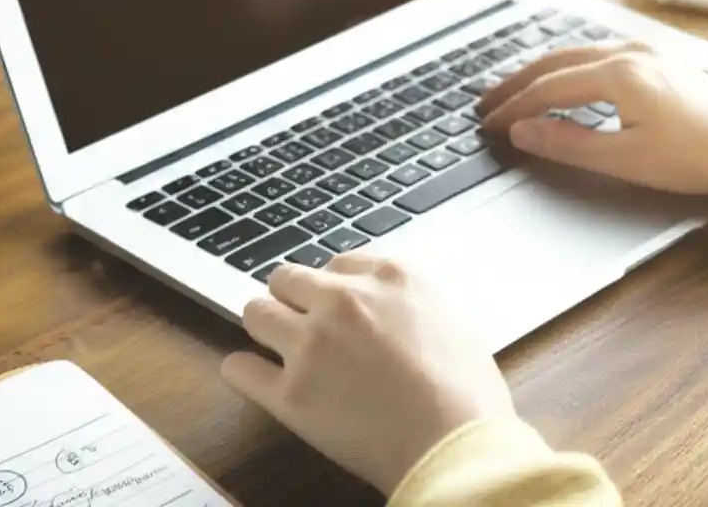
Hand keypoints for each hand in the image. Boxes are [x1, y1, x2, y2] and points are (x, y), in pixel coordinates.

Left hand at [221, 255, 513, 495]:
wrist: (455, 445)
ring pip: (255, 312)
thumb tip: (393, 314)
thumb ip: (412, 306)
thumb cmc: (469, 395)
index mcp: (391, 276)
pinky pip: (238, 368)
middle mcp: (344, 299)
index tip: (335, 303)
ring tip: (276, 346)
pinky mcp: (289, 393)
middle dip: (292, 299)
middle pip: (288, 278)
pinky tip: (253, 376)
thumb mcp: (454, 322)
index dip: (334, 285)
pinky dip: (243, 371)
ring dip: (264, 327)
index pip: (338, 261)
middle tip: (302, 323)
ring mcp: (311, 344)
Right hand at [478, 40, 707, 194]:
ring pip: (576, 54)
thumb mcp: (628, 159)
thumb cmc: (701, 154)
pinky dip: (569, 67)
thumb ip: (570, 143)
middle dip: (516, 82)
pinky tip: (567, 80)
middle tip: (486, 101)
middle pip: (555, 62)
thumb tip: (524, 132)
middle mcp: (628, 53)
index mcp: (617, 75)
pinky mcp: (661, 60)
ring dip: (541, 71)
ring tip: (516, 89)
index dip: (513, 108)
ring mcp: (647, 52)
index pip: (547, 89)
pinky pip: (599, 54)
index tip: (488, 124)